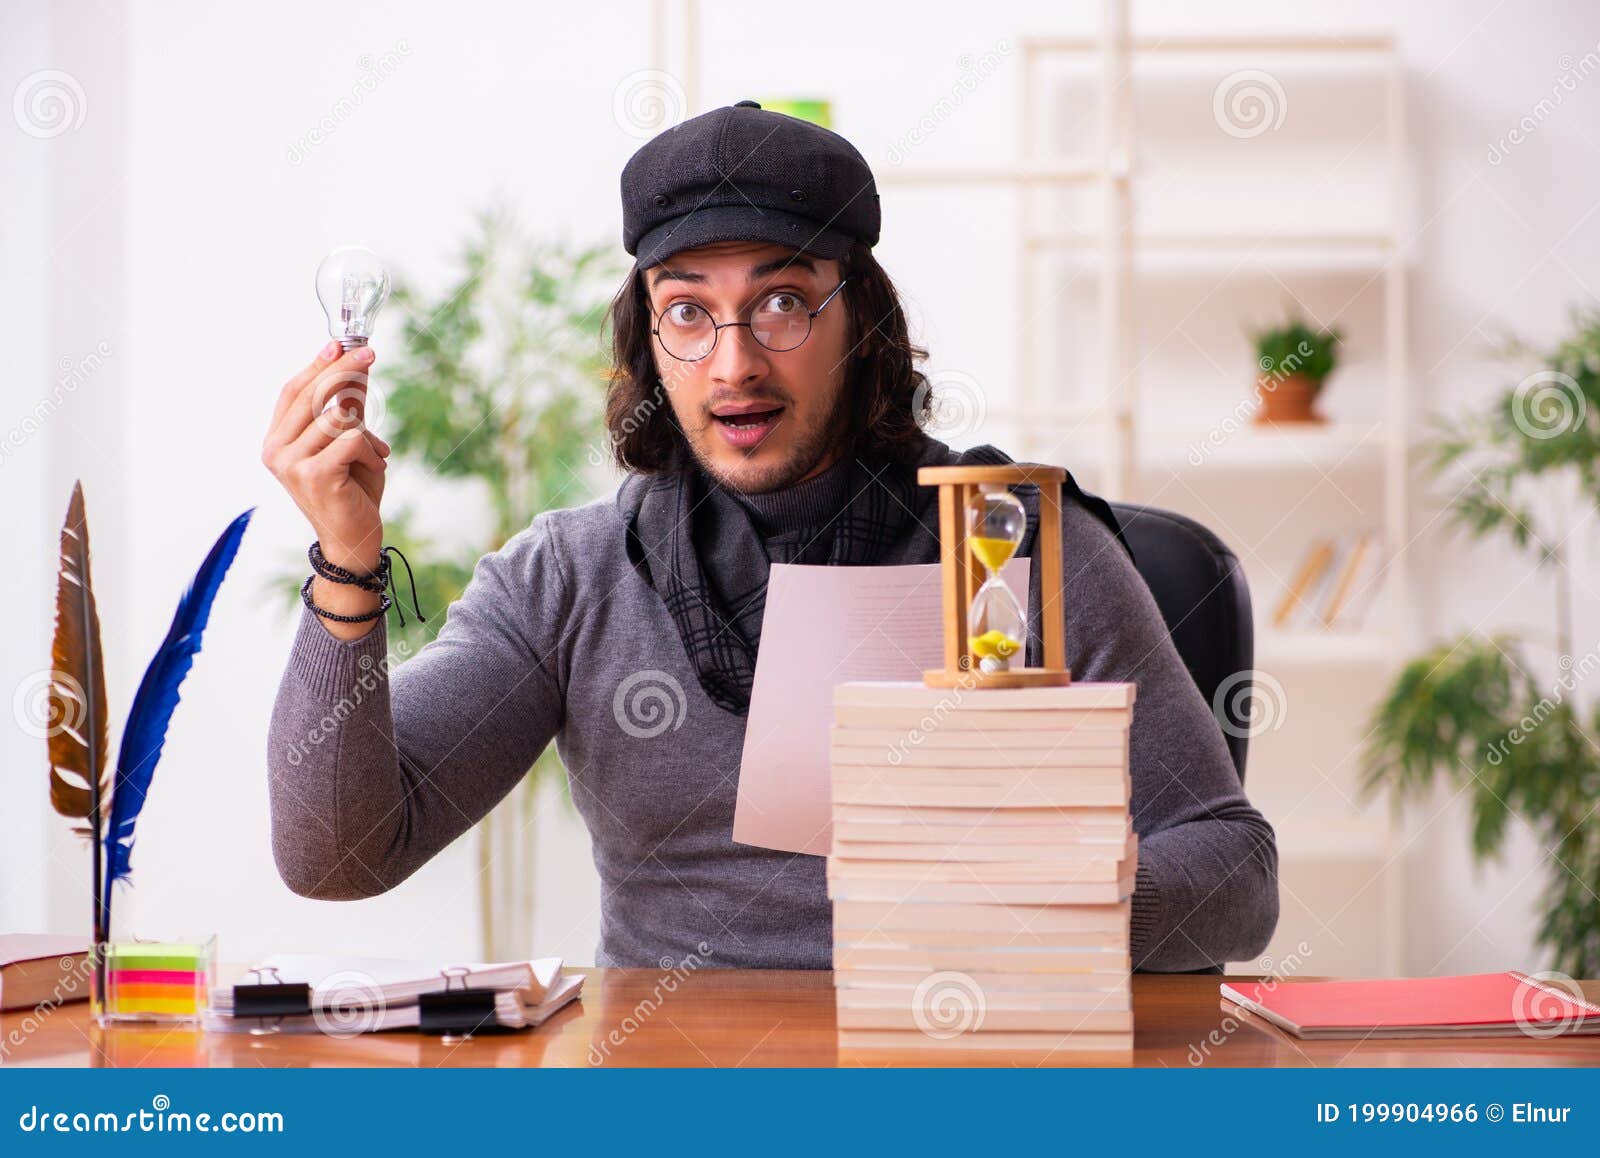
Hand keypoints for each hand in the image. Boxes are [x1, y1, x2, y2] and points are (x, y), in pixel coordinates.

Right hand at [263, 342, 391, 638]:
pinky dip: (370, 449)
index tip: (340, 344)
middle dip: (344, 371)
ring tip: (374, 451)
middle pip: (312, 395)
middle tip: (370, 354)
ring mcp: (291, 464)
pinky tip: (377, 464)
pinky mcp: (314, 475)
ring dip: (365, 429)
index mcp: (277, 440)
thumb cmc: (351, 491)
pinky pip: (351, 440)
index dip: (316, 365)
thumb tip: (356, 367)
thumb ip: (347, 408)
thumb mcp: (349, 442)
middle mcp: (276, 450)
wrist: (354, 539)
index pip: (293, 392)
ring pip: (336, 417)